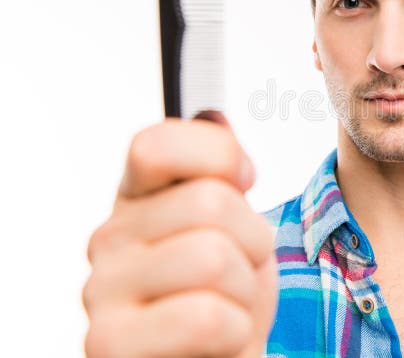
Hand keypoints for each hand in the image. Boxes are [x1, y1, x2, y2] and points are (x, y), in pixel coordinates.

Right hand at [83, 111, 277, 356]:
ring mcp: (102, 292)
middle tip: (242, 269)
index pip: (156, 144)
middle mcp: (108, 238)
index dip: (219, 156)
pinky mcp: (109, 344)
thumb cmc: (229, 290)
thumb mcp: (237, 222)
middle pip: (210, 203)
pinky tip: (218, 340)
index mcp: (137, 198)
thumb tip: (212, 116)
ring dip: (246, 289)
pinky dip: (235, 331)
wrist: (224, 354)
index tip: (243, 183)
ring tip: (230, 306)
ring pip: (211, 257)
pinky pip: (205, 317)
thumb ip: (221, 170)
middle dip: (254, 241)